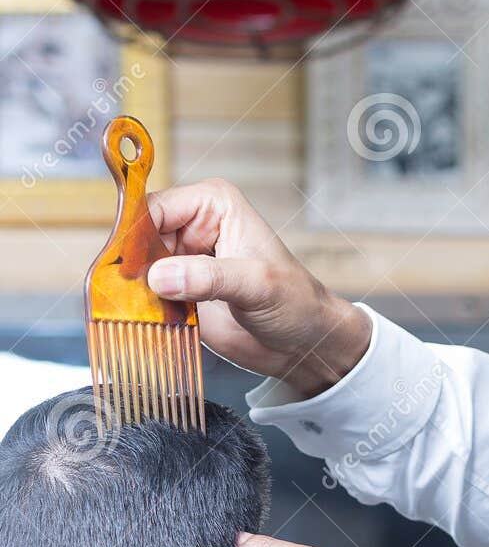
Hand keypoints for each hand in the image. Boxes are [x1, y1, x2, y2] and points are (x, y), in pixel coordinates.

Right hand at [145, 179, 370, 396]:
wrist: (304, 343)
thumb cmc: (295, 302)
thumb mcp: (256, 284)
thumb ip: (208, 278)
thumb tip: (161, 276)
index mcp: (212, 203)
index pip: (155, 208)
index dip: (136, 235)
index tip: (127, 267)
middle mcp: (193, 226)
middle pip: (139, 238)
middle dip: (131, 266)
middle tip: (128, 295)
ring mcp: (183, 260)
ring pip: (138, 268)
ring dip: (133, 291)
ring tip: (137, 311)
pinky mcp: (179, 291)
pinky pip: (146, 296)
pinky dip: (142, 309)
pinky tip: (145, 322)